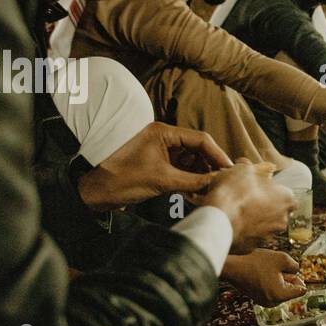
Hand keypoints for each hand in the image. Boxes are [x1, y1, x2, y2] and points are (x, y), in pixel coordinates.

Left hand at [77, 122, 231, 210]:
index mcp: (163, 132)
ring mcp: (159, 151)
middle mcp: (162, 138)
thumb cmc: (122, 180)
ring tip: (211, 189)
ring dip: (200, 174)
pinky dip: (189, 179)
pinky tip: (197, 191)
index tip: (230, 170)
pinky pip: (180, 169)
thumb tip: (218, 183)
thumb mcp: (163, 181)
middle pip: (197, 148)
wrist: (95, 192)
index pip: (200, 139)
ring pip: (190, 160)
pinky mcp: (156, 164)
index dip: (217, 155)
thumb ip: (193, 181)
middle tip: (223, 181)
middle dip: (210, 165)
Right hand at [197, 159, 293, 252]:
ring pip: (263, 226)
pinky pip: (249, 238)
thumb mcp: (242, 169)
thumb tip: (247, 165)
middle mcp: (282, 220)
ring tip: (235, 212)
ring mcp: (269, 236)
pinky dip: (242, 232)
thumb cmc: (234, 192)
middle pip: (276, 211)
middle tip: (245, 199)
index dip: (271, 190)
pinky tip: (230, 224)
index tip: (257, 188)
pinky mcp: (253, 248)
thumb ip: (250, 167)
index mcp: (287, 199)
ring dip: (253, 220)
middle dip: (263, 206)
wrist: (219, 221)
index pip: (285, 194)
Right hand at [221, 250, 305, 305]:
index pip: (301, 290)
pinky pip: (271, 291)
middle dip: (287, 279)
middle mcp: (273, 303)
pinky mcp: (258, 299)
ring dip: (279, 280)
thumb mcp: (282, 258)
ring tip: (266, 271)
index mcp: (280, 295)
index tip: (287, 270)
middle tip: (274, 270)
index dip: (298, 277)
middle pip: (291, 290)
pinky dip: (270, 283)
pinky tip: (261, 275)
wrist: (232, 267)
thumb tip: (296, 273)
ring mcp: (264, 302)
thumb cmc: (256, 262)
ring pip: (281, 290)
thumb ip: (295, 266)